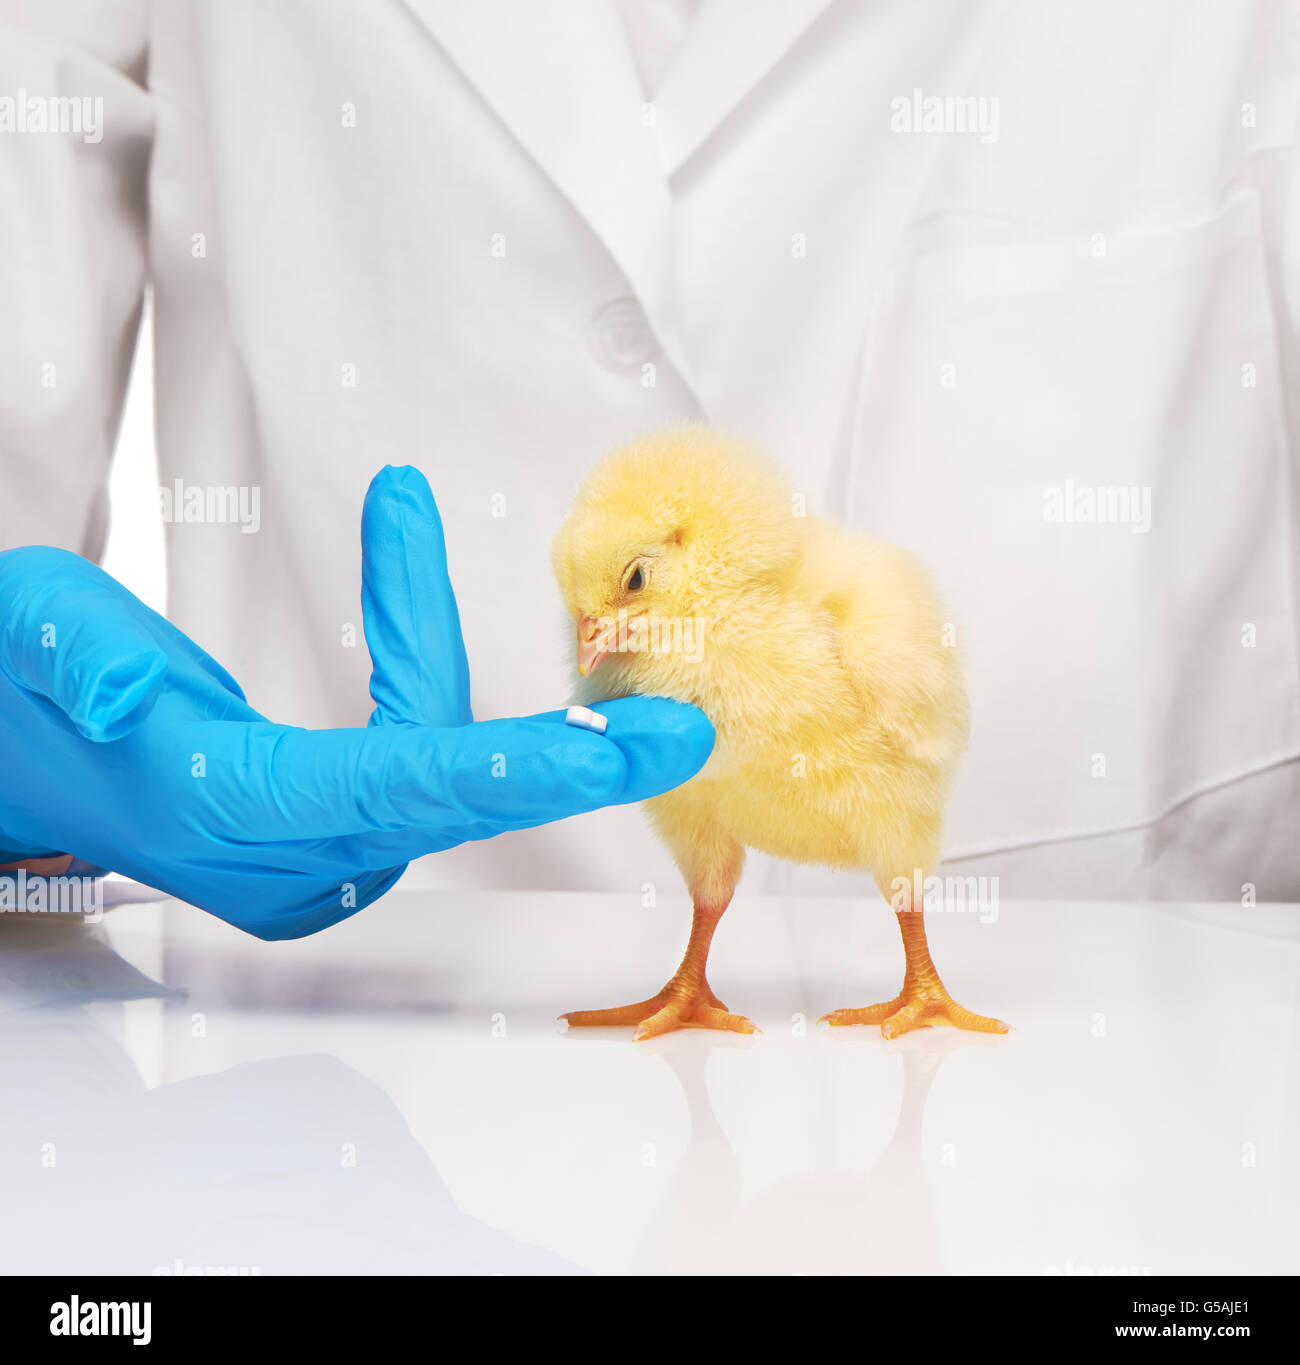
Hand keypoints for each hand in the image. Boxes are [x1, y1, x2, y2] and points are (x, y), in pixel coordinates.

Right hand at [0, 467, 713, 937]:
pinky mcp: (311, 834)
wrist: (1, 757)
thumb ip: (82, 658)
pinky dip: (411, 670)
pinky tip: (399, 583)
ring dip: (454, 663)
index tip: (623, 748)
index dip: (518, 769)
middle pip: (452, 800)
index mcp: (225, 805)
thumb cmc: (12, 697)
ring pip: (429, 765)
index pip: (399, 787)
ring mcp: (300, 854)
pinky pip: (400, 755)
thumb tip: (142, 697)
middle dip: (565, 760)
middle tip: (677, 731)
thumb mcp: (23, 640)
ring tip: (403, 522)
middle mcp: (279, 850)